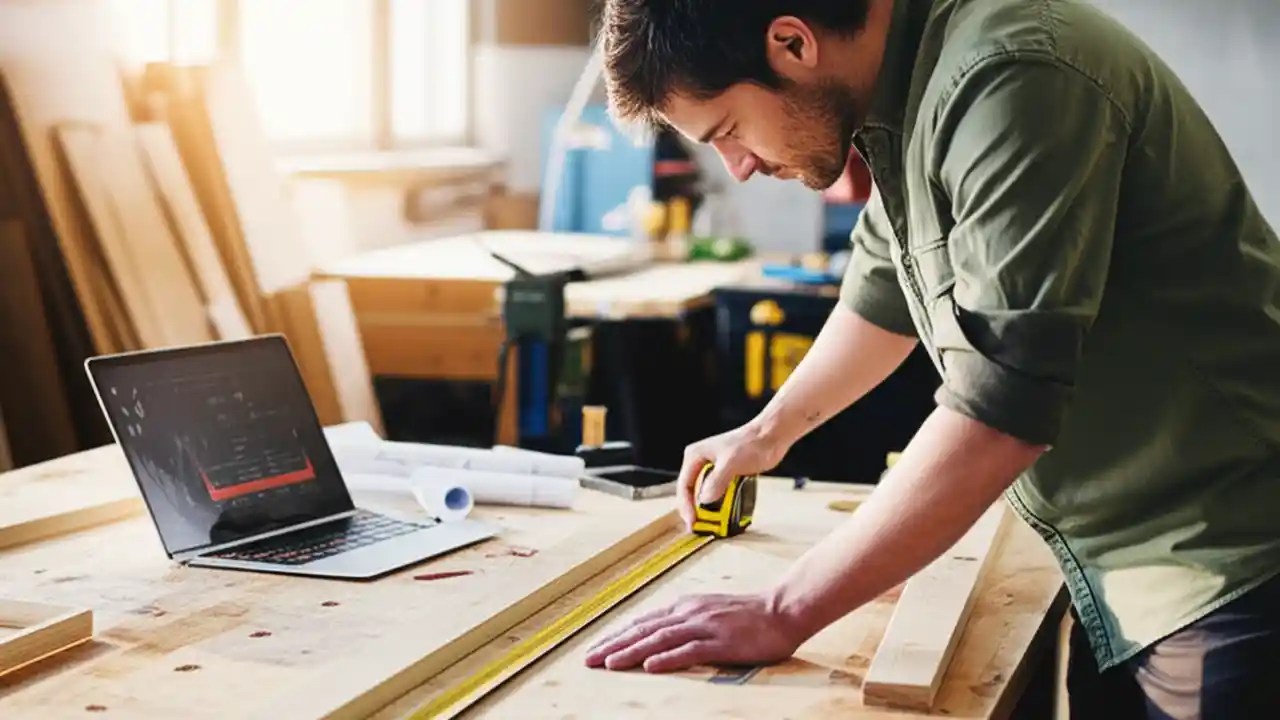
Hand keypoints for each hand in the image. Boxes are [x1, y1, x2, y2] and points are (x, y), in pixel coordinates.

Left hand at [583, 592, 804, 672]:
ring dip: (632, 651)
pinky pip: (690, 650)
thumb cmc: (747, 616)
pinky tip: (650, 666)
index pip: (643, 622)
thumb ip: (685, 623)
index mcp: (684, 607)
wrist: (781, 610)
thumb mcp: (709, 613)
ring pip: (660, 639)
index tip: (596, 648)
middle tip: (589, 659)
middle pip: (644, 630)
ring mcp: (704, 626)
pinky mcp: (721, 641)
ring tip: (609, 663)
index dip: (617, 636)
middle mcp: (689, 613)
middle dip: (614, 644)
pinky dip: (668, 658)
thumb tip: (658, 639)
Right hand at [677, 421, 787, 529]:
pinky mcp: (726, 476)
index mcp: (695, 456)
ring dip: (709, 509)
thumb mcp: (731, 462)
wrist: (771, 437)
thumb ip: (717, 481)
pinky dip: (721, 505)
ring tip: (712, 525)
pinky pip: (719, 494)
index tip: (692, 522)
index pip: (684, 485)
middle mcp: (701, 463)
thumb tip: (704, 501)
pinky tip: (725, 515)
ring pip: (705, 494)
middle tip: (700, 528)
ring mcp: (714, 470)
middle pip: (692, 492)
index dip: (686, 505)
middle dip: (696, 509)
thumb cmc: (751, 443)